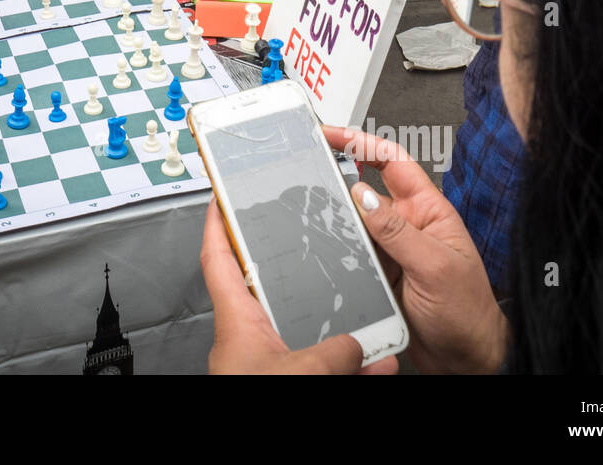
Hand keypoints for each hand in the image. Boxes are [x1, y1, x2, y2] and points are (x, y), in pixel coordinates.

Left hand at [200, 200, 398, 373]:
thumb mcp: (300, 373)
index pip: (218, 259)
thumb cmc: (257, 409)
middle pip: (274, 291)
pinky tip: (385, 361)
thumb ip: (331, 352)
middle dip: (302, 269)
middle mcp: (252, 345)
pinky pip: (329, 369)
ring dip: (344, 324)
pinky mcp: (297, 385)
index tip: (222, 194)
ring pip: (310, 334)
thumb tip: (359, 347)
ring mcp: (275, 368)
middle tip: (322, 239)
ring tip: (375, 306)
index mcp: (236, 325)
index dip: (217, 224)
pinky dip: (357, 366)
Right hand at [322, 126, 508, 374]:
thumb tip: (362, 195)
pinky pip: (349, 253)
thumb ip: (397, 231)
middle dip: (337, 176)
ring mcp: (391, 250)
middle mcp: (407, 225)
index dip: (361, 143)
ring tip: (308, 210)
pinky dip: (334, 248)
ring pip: (353, 222)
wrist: (466, 360)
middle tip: (307, 170)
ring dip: (333, 217)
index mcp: (428, 210)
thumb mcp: (435, 266)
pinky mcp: (378, 273)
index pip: (391, 162)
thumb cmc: (468, 313)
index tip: (331, 134)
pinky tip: (321, 247)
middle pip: (365, 190)